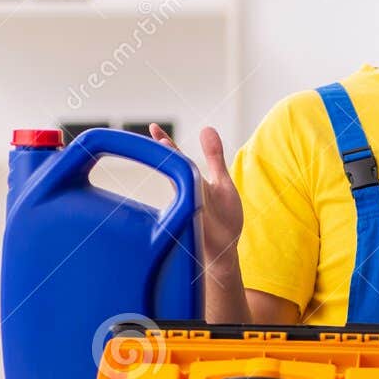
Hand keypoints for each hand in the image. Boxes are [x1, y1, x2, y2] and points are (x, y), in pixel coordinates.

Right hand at [148, 124, 242, 268]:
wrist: (224, 252)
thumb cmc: (222, 217)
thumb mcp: (221, 182)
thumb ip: (214, 157)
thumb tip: (206, 128)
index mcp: (192, 183)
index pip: (177, 160)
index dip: (166, 144)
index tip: (154, 127)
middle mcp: (188, 195)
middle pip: (175, 172)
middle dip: (168, 157)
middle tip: (158, 139)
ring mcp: (193, 212)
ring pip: (184, 192)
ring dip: (179, 177)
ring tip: (168, 153)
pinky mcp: (200, 229)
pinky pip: (193, 217)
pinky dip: (191, 208)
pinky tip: (192, 198)